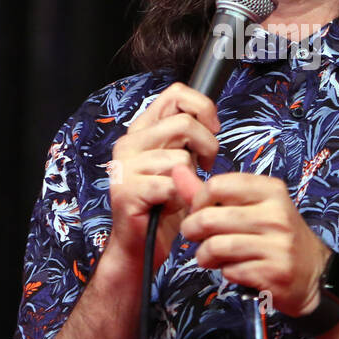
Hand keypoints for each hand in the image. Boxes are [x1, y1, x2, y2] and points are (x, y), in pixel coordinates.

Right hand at [106, 82, 219, 271]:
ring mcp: (125, 165)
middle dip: (207, 146)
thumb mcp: (181, 162)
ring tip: (179, 192)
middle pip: (184, 123)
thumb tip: (209, 119)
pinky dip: (180, 199)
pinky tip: (170, 207)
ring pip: (181, 158)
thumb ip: (188, 138)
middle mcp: (130, 142)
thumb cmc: (165, 203)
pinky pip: (172, 185)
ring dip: (191, 180)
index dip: (203, 107)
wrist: (141, 244)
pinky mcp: (128, 189)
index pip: (176, 94)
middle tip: (206, 166)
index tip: (213, 129)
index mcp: (143, 129)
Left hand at [175, 167, 331, 317]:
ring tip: (210, 257)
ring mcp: (278, 244)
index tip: (198, 211)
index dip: (197, 200)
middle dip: (193, 230)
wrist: (314, 273)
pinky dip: (225, 272)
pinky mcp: (274, 272)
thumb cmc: (276, 236)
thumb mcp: (251, 207)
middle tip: (196, 237)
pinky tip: (233, 269)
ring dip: (204, 256)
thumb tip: (177, 170)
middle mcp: (276, 214)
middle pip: (210, 217)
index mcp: (270, 190)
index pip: (217, 185)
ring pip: (216, 246)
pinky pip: (230, 270)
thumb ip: (212, 192)